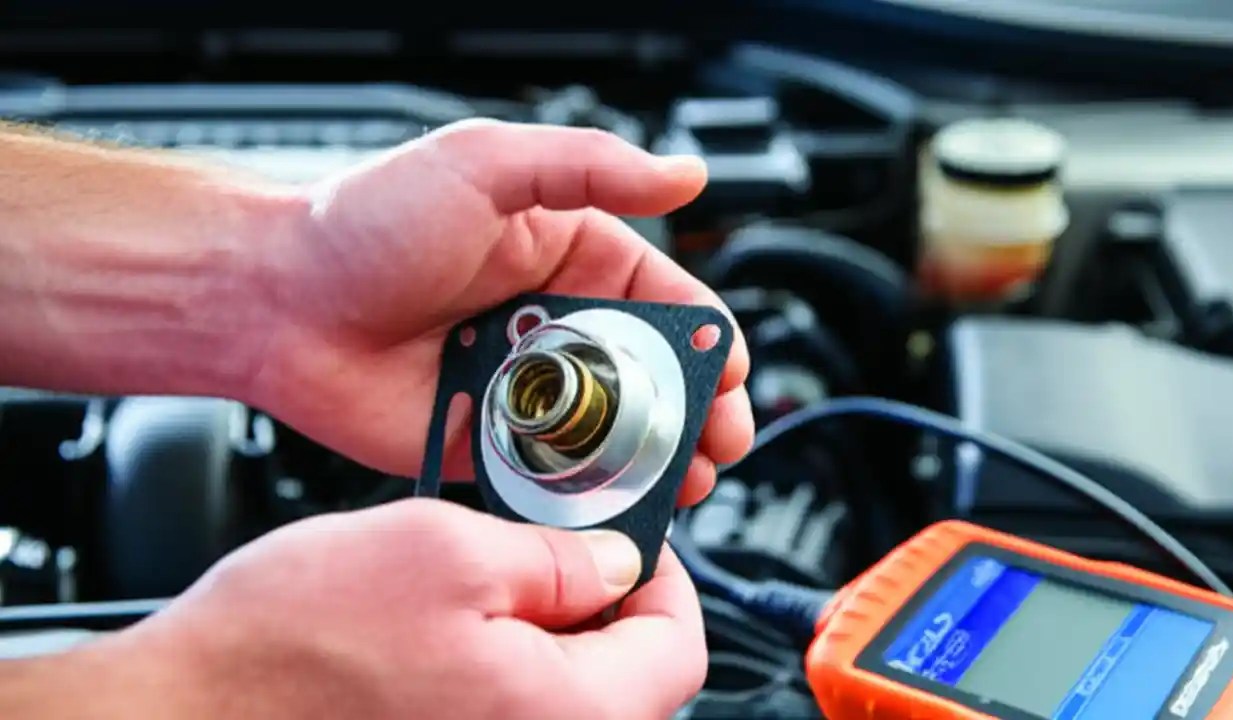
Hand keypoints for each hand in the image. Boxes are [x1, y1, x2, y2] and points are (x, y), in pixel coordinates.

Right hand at [113, 498, 705, 719]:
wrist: (185, 712)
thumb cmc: (291, 647)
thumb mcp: (444, 549)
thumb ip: (559, 558)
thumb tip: (619, 563)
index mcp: (566, 717)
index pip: (679, 651)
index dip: (665, 580)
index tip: (629, 544)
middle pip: (629, 682)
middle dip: (598, 608)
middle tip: (541, 555)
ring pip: (566, 698)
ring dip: (545, 639)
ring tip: (478, 592)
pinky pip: (510, 716)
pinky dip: (501, 674)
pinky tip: (446, 637)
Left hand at [245, 119, 751, 505]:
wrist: (273, 298)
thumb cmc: (365, 221)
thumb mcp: (486, 165)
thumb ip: (590, 168)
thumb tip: (686, 175)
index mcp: (571, 258)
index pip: (668, 303)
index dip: (711, 341)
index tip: (732, 374)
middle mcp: (556, 327)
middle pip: (655, 378)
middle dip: (698, 412)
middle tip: (720, 441)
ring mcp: (524, 391)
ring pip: (611, 434)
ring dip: (655, 459)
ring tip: (682, 480)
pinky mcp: (486, 445)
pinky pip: (549, 474)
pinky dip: (585, 493)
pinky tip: (613, 505)